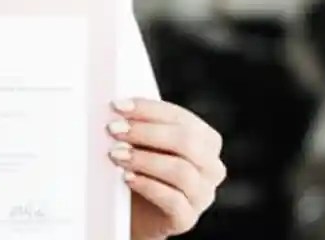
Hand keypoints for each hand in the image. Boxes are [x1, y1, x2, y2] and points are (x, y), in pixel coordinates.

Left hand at [107, 98, 225, 239]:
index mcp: (205, 140)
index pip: (180, 117)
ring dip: (144, 159)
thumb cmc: (141, 170)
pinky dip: (148, 186)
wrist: (136, 214)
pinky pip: (174, 201)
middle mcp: (210, 167)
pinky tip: (127, 178)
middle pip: (186, 142)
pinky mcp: (188, 218)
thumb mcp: (143, 144)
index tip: (118, 106)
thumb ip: (140, 125)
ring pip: (181, 172)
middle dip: (146, 132)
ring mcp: (203, 195)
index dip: (148, 109)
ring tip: (116, 155)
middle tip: (114, 130)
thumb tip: (116, 110)